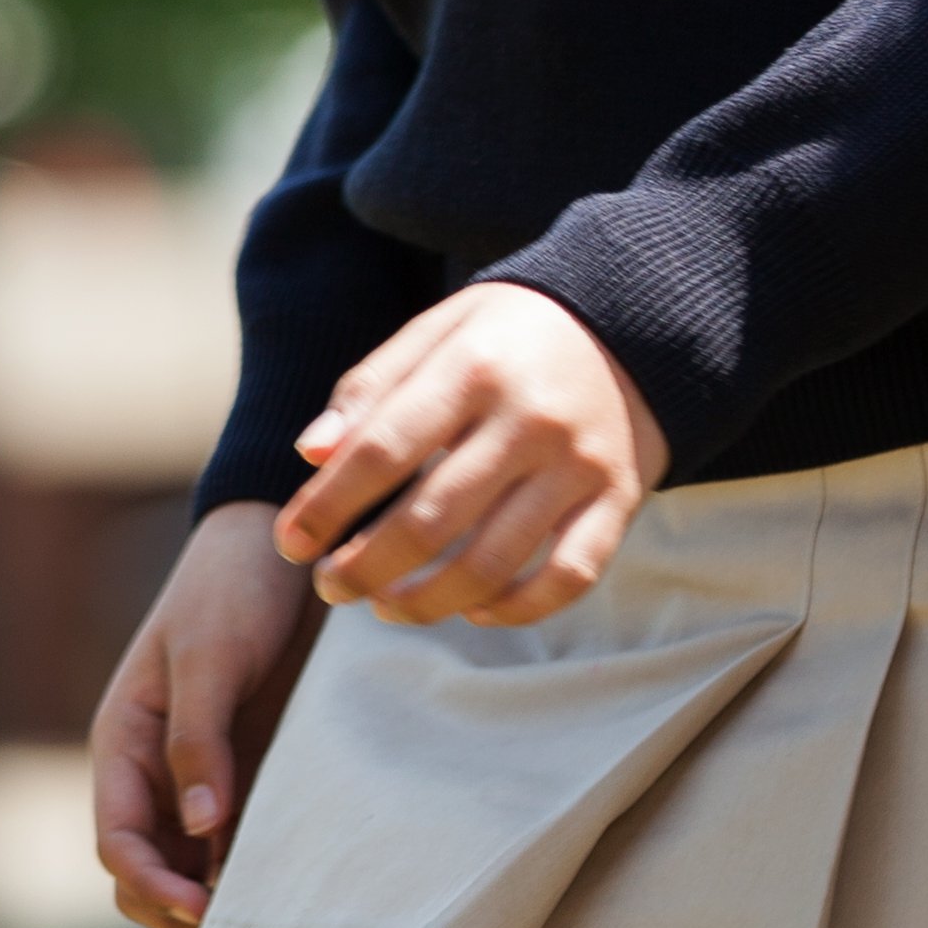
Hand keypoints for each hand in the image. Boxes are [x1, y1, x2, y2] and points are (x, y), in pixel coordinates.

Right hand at [91, 500, 317, 927]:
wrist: (291, 541)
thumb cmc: (234, 586)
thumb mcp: (210, 655)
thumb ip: (198, 737)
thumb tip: (199, 828)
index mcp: (124, 742)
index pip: (118, 841)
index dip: (152, 886)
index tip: (203, 910)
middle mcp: (157, 769)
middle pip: (149, 871)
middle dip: (180, 910)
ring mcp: (206, 773)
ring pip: (197, 865)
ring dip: (223, 897)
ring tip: (276, 918)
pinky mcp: (255, 768)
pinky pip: (246, 836)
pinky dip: (260, 864)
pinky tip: (299, 880)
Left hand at [277, 282, 664, 628]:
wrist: (637, 317)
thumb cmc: (513, 333)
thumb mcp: (442, 330)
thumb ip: (373, 386)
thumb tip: (311, 453)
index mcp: (475, 366)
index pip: (382, 451)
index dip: (326, 506)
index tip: (291, 543)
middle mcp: (530, 418)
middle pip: (430, 520)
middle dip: (364, 567)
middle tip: (330, 587)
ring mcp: (579, 464)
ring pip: (492, 563)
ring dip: (425, 601)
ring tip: (385, 607)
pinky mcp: (620, 499)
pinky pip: (569, 577)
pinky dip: (516, 609)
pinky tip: (474, 610)